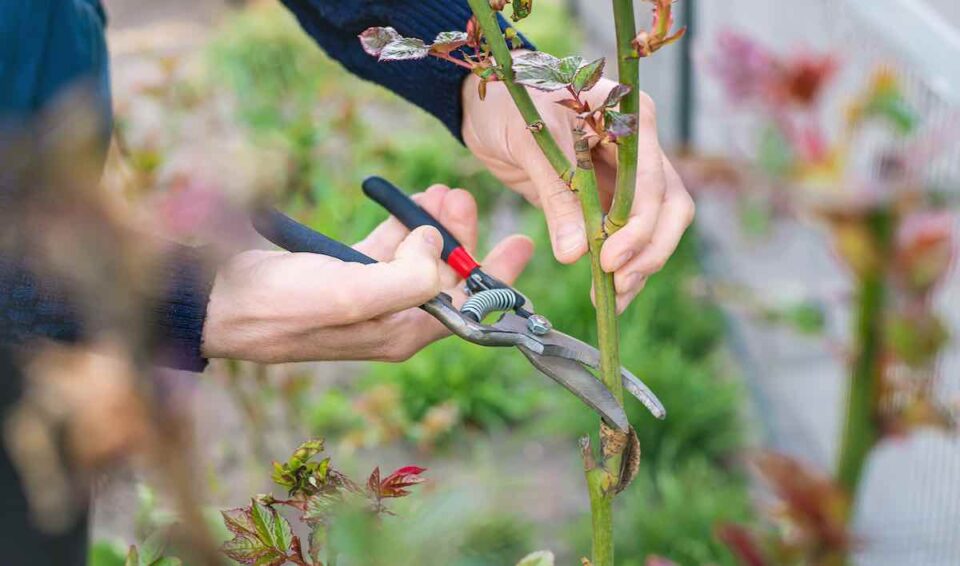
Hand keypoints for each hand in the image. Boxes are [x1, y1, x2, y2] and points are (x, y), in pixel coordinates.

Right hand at [201, 186, 533, 363]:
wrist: (220, 300)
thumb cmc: (285, 305)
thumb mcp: (353, 293)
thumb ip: (406, 278)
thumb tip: (436, 246)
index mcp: (400, 333)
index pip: (465, 308)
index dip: (496, 277)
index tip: (521, 244)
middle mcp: (389, 320)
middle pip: (443, 279)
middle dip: (460, 238)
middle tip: (462, 196)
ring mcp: (367, 297)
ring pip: (416, 259)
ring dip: (431, 225)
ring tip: (440, 190)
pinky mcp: (343, 275)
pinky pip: (385, 250)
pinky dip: (400, 225)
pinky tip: (408, 203)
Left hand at [462, 73, 693, 311]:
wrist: (484, 108)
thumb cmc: (508, 106)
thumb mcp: (531, 144)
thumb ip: (556, 195)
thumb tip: (576, 253)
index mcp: (629, 118)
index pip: (652, 180)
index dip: (638, 226)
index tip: (611, 260)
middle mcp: (638, 147)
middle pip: (669, 206)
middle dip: (649, 249)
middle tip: (618, 282)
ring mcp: (626, 175)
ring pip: (655, 226)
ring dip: (640, 264)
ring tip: (613, 297)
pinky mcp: (607, 199)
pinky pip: (625, 236)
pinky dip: (621, 264)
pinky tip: (608, 292)